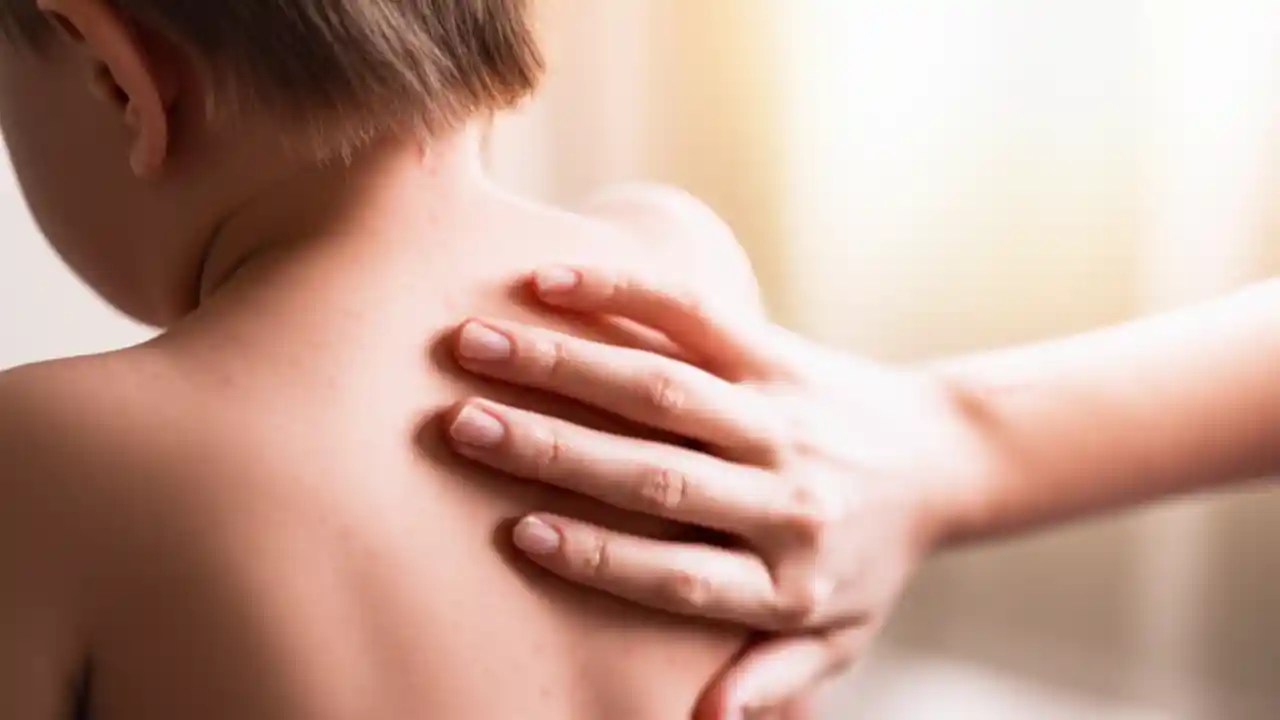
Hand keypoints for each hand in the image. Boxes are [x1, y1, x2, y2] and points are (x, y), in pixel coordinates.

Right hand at [444, 267, 999, 717]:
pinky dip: (624, 294)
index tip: (518, 530)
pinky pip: (696, 317)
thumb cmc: (869, 560)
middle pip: (656, 476)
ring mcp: (779, 417)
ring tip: (480, 346)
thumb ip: (775, 679)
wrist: (944, 460)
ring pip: (664, 391)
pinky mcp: (779, 353)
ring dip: (565, 366)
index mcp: (786, 580)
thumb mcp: (837, 637)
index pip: (677, 574)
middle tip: (462, 424)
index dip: (598, 555)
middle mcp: (780, 495)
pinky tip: (554, 280)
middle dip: (552, 449)